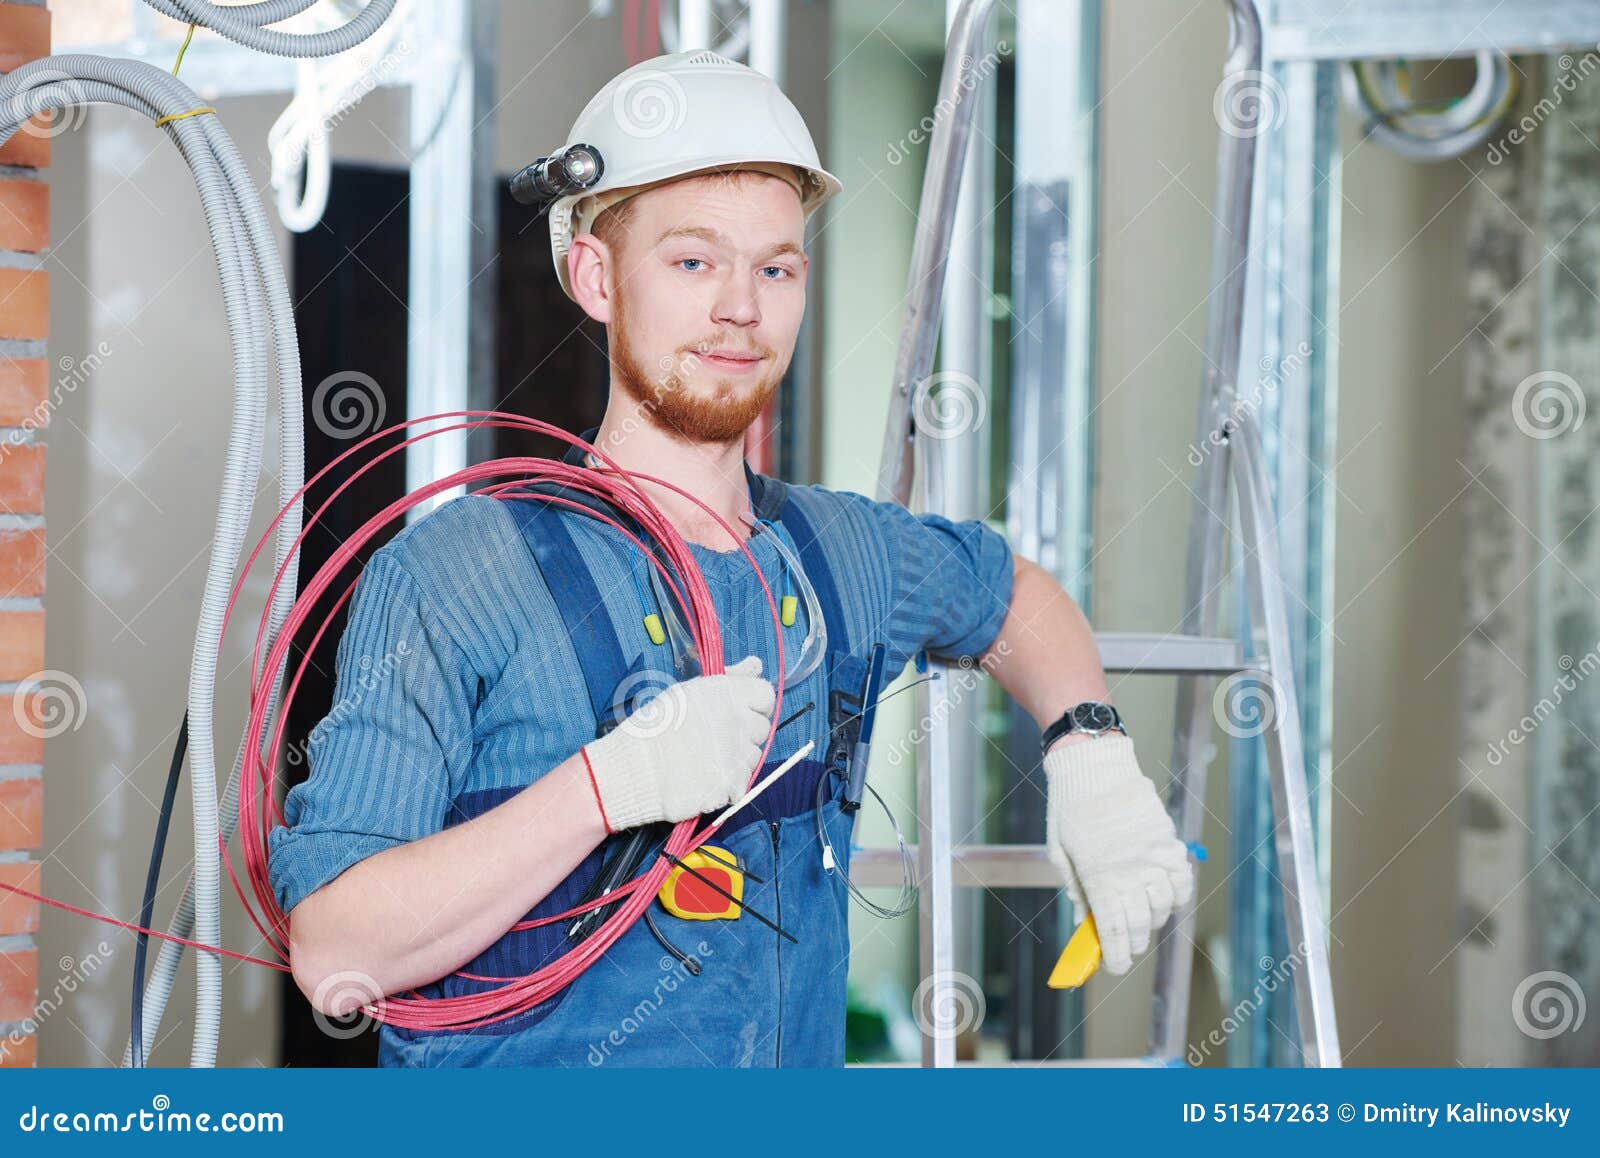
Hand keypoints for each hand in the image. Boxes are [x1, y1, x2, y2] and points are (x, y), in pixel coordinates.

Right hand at [582, 656, 774, 830]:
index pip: (766, 696)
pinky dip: (728, 784)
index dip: (754, 705)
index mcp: (727, 693)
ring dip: (736, 759)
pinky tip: (704, 779)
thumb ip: (729, 679)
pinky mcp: (733, 784)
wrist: (631, 770)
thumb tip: (756, 664)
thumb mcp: (687, 692)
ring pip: (753, 756)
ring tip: (705, 760)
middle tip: (714, 739)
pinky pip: (742, 783)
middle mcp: (738, 720)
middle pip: (762, 728)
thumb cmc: (654, 727)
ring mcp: (737, 754)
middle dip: (743, 733)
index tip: (738, 712)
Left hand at [1044, 732, 1193, 974]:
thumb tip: (1083, 922)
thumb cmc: (1070, 809)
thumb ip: (1076, 891)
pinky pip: (1182, 880)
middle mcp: (1130, 874)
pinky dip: (1177, 893)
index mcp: (1099, 880)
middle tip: (1125, 946)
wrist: (1094, 767)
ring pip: (1164, 907)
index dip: (1116, 957)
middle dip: (1133, 943)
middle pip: (1141, 926)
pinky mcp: (1168, 842)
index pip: (1114, 933)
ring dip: (1153, 919)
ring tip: (1142, 916)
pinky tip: (1164, 894)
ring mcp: (1152, 859)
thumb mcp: (1061, 854)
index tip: (1114, 966)